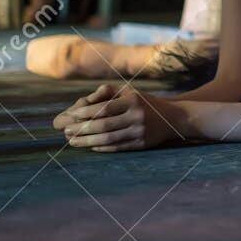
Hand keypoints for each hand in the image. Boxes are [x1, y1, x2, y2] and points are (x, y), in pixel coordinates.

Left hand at [53, 83, 178, 151]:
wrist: (174, 117)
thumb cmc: (146, 103)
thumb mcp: (132, 92)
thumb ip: (109, 92)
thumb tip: (85, 100)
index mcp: (133, 101)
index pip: (105, 108)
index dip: (86, 113)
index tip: (71, 116)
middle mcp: (137, 116)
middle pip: (104, 125)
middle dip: (82, 129)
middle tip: (66, 131)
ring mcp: (139, 132)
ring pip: (108, 139)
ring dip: (87, 141)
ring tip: (73, 142)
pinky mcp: (141, 144)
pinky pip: (117, 147)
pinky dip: (101, 148)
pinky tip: (90, 146)